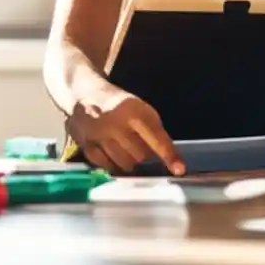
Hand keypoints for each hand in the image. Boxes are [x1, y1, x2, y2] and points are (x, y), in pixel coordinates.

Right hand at [68, 87, 183, 174]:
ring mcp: (99, 135)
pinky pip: (107, 166)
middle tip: (138, 144)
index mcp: (135, 111)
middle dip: (144, 155)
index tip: (180, 169)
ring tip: (125, 148)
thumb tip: (169, 159)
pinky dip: (113, 164)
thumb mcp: (140, 110)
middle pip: (140, 155)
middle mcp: (116, 123)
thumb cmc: (119, 105)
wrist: (84, 94)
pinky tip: (112, 153)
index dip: (169, 155)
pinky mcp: (86, 146)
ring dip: (129, 161)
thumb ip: (154, 131)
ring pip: (124, 164)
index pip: (156, 137)